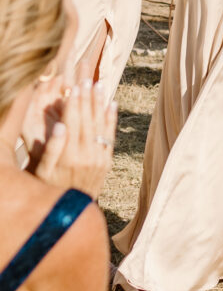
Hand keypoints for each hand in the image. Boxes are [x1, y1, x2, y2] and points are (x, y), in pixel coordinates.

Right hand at [30, 75, 116, 198]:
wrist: (70, 211)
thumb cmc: (48, 188)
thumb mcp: (42, 171)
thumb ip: (51, 148)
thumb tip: (60, 125)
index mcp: (69, 156)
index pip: (73, 122)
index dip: (75, 103)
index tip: (75, 86)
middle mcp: (87, 155)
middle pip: (88, 119)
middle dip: (88, 98)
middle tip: (88, 78)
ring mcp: (100, 158)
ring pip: (101, 125)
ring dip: (101, 103)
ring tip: (100, 85)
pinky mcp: (107, 161)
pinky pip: (110, 136)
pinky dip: (112, 119)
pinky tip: (112, 104)